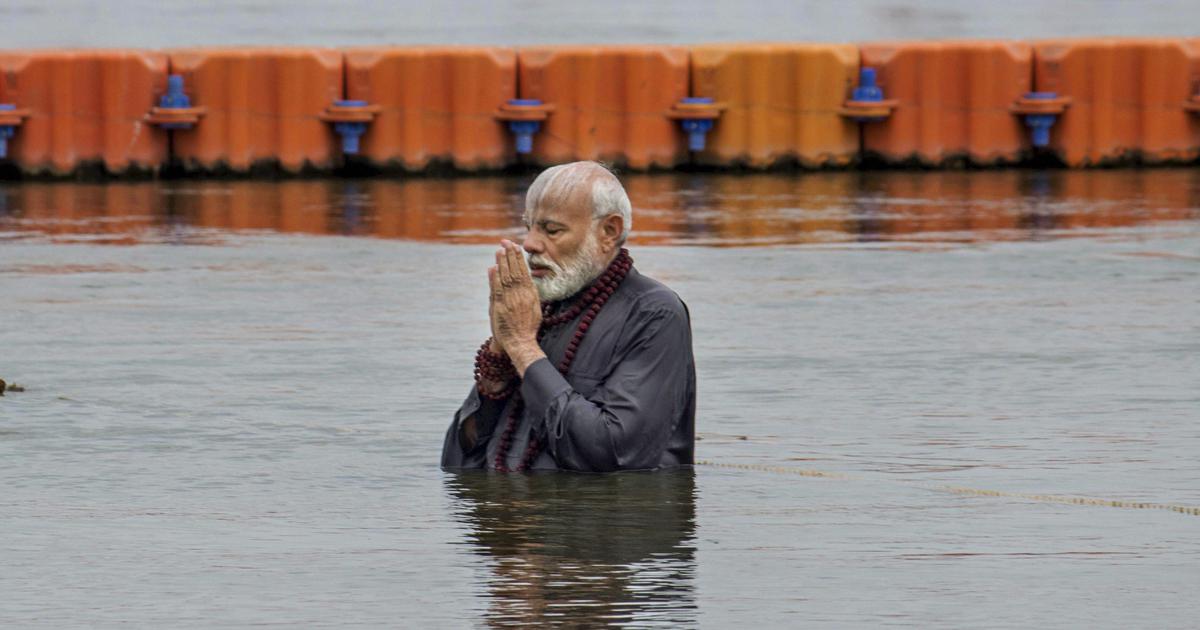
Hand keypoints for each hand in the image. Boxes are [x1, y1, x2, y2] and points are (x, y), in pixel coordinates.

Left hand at [489, 239, 544, 375]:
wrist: (521, 342)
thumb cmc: (527, 327)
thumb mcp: (533, 307)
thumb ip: (527, 291)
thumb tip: (526, 276)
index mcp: (530, 294)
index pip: (523, 272)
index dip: (518, 258)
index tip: (514, 247)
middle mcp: (521, 295)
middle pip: (515, 271)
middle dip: (510, 255)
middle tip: (506, 242)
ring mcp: (510, 301)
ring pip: (506, 278)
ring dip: (503, 263)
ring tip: (500, 250)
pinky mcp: (500, 307)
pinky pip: (497, 290)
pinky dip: (495, 278)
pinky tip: (494, 268)